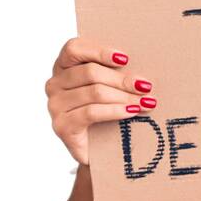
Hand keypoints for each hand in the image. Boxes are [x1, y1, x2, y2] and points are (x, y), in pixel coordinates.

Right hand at [45, 39, 155, 165]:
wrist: (97, 151)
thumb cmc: (105, 112)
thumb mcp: (107, 88)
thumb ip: (114, 73)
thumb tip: (138, 69)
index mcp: (63, 67)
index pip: (74, 48)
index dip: (99, 51)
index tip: (126, 59)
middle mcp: (54, 84)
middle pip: (89, 73)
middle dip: (122, 79)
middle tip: (145, 86)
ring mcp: (55, 106)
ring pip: (94, 93)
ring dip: (124, 97)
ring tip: (145, 101)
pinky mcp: (62, 126)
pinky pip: (92, 113)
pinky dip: (116, 111)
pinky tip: (132, 112)